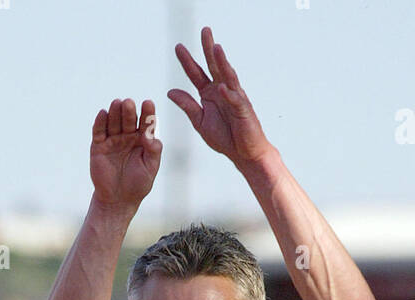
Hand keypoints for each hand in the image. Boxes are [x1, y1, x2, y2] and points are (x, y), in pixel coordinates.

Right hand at [90, 99, 161, 208]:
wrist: (118, 200)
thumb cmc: (137, 184)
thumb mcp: (151, 168)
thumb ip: (154, 151)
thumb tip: (151, 135)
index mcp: (142, 140)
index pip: (145, 123)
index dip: (147, 113)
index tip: (148, 103)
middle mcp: (127, 136)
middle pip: (128, 119)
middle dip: (129, 111)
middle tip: (129, 103)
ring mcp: (112, 140)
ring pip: (113, 122)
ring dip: (115, 112)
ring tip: (117, 103)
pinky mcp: (98, 146)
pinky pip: (98, 131)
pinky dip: (100, 122)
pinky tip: (103, 114)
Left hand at [168, 26, 271, 165]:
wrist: (244, 154)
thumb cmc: (225, 138)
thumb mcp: (200, 122)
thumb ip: (187, 106)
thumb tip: (170, 91)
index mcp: (209, 94)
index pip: (196, 74)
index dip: (187, 61)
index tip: (178, 47)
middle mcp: (222, 91)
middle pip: (214, 66)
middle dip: (209, 48)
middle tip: (204, 31)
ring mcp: (234, 98)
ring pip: (228, 77)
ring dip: (222, 63)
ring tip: (216, 48)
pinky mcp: (244, 110)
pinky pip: (235, 100)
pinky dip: (229, 94)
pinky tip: (223, 88)